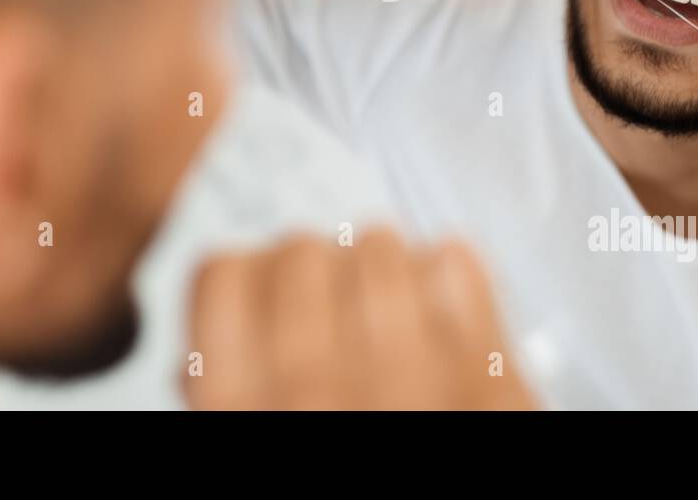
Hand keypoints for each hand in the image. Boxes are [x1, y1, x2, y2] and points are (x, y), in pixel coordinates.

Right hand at [184, 230, 537, 409]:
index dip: (246, 282)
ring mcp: (413, 380)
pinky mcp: (493, 379)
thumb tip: (204, 355)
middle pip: (302, 250)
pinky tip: (442, 319)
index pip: (223, 274)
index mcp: (243, 413)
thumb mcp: (250, 452)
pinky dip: (449, 277)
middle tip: (332, 312)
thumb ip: (225, 408)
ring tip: (391, 316)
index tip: (264, 297)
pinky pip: (456, 263)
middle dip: (316, 276)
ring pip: (381, 245)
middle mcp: (316, 390)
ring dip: (383, 270)